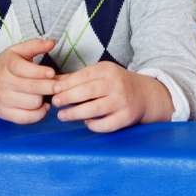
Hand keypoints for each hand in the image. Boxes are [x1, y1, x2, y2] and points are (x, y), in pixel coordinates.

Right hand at [0, 38, 56, 123]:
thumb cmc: (4, 67)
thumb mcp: (16, 51)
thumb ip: (35, 45)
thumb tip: (52, 43)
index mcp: (7, 65)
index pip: (25, 70)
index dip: (40, 72)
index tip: (52, 73)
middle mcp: (3, 83)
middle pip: (33, 88)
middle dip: (50, 87)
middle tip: (59, 86)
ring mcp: (3, 100)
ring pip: (33, 103)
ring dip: (44, 99)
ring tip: (47, 94)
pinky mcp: (4, 113)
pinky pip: (26, 118)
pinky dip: (38, 114)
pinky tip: (42, 106)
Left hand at [51, 62, 172, 131]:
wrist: (145, 95)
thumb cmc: (116, 84)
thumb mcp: (100, 74)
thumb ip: (76, 78)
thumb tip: (50, 82)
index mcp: (108, 70)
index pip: (83, 76)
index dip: (66, 84)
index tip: (53, 90)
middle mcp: (117, 84)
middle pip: (87, 91)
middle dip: (68, 98)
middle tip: (55, 103)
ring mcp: (122, 101)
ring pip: (94, 109)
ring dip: (75, 114)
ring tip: (62, 116)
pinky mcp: (126, 117)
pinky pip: (104, 124)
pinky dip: (92, 125)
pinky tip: (87, 122)